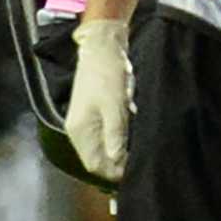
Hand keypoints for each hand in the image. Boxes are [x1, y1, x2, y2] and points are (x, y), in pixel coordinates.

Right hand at [66, 18, 133, 181]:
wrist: (102, 48)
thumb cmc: (107, 75)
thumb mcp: (115, 107)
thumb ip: (115, 136)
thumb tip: (117, 161)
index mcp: (79, 131)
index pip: (94, 165)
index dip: (114, 172)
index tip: (136, 169)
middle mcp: (79, 131)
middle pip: (98, 159)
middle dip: (118, 162)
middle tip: (142, 158)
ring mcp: (86, 123)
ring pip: (103, 148)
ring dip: (120, 150)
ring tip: (139, 147)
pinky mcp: (94, 114)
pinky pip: (106, 135)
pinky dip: (119, 138)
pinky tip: (132, 133)